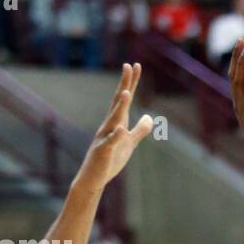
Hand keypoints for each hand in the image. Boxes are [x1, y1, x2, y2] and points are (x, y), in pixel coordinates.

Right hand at [74, 63, 153, 193]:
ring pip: (113, 119)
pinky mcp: (103, 152)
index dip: (130, 83)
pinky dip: (116, 136)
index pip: (124, 99)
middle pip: (118, 102)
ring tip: (126, 93)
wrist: (94, 178)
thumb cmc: (110, 159)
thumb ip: (139, 130)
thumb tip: (149, 116)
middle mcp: (109, 125)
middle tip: (128, 66)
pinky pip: (110, 143)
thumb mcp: (130, 142)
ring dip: (119, 107)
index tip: (135, 65)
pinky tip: (121, 129)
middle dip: (124, 84)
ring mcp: (105, 137)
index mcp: (116, 122)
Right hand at [229, 39, 243, 171]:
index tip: (243, 42)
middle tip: (241, 40)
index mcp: (241, 99)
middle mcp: (238, 102)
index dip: (236, 59)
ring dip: (241, 65)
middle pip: (233, 74)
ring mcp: (242, 109)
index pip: (236, 75)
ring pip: (238, 83)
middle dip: (236, 56)